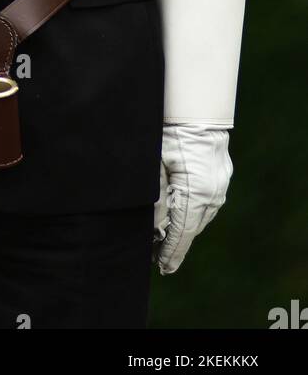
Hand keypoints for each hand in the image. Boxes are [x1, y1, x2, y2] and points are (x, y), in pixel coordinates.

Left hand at [153, 125, 232, 273]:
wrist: (194, 105)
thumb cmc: (169, 132)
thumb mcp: (154, 165)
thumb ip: (155, 199)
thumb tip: (154, 228)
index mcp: (197, 193)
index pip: (182, 232)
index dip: (171, 252)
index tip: (162, 268)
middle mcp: (213, 192)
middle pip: (193, 227)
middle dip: (176, 244)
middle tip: (160, 261)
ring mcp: (220, 182)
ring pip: (201, 214)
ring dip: (185, 228)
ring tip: (167, 241)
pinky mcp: (220, 172)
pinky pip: (207, 200)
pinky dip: (194, 211)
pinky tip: (183, 215)